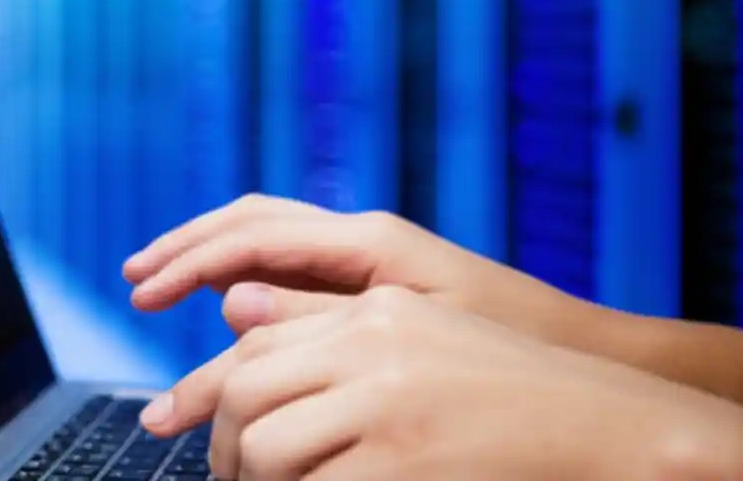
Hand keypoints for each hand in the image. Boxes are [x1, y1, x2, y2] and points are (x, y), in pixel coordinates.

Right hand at [125, 195, 599, 351]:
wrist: (573, 348)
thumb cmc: (500, 347)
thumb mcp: (404, 336)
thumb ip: (314, 316)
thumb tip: (227, 301)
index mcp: (364, 239)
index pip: (252, 235)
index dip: (189, 261)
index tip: (142, 290)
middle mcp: (356, 233)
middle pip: (249, 220)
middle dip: (186, 245)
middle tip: (133, 276)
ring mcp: (360, 250)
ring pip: (264, 234)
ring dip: (207, 253)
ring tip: (158, 280)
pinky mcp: (365, 273)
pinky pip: (286, 260)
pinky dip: (241, 270)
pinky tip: (219, 295)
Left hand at [139, 286, 742, 480]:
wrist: (607, 429)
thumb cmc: (506, 386)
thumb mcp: (414, 336)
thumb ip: (323, 322)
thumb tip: (233, 306)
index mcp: (372, 307)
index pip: (253, 341)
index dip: (200, 385)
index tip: (162, 420)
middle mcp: (373, 343)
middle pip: (245, 390)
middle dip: (219, 442)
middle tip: (220, 476)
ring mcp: (388, 404)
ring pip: (266, 445)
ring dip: (251, 478)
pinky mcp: (402, 464)